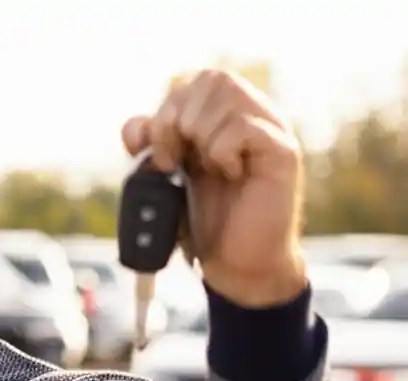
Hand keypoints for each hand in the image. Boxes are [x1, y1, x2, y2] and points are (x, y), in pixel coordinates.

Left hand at [122, 69, 307, 306]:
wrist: (234, 261)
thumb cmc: (205, 217)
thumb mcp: (166, 175)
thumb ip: (150, 144)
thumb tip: (136, 126)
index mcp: (225, 115)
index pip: (194, 82)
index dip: (167, 112)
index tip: (159, 153)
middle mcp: (253, 114)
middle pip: (211, 80)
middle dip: (178, 121)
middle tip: (177, 162)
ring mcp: (271, 130)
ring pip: (228, 97)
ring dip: (201, 136)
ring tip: (208, 169)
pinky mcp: (283, 152)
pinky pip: (244, 127)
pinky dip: (223, 151)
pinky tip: (231, 173)